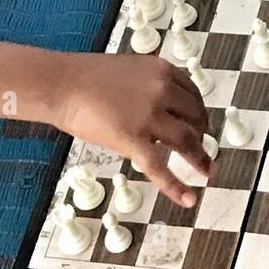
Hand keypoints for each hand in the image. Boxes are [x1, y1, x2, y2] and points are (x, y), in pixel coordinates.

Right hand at [54, 53, 209, 206]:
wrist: (61, 84)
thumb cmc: (87, 77)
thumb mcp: (129, 69)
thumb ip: (149, 84)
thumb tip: (161, 104)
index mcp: (162, 71)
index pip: (193, 94)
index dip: (199, 112)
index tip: (200, 124)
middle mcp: (161, 91)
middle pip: (195, 117)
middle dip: (201, 134)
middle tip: (200, 147)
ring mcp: (149, 115)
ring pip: (186, 141)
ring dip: (200, 158)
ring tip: (207, 171)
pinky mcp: (133, 139)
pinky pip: (160, 168)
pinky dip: (176, 186)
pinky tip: (188, 198)